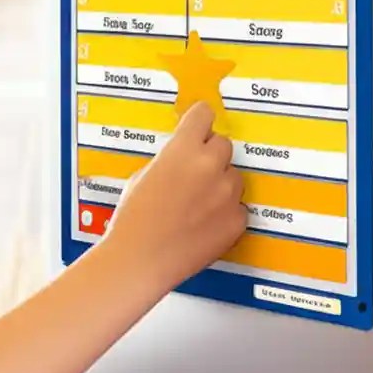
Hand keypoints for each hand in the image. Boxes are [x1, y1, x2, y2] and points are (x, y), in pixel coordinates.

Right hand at [104, 101, 246, 294]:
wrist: (140, 259)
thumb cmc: (134, 221)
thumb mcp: (142, 175)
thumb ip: (169, 160)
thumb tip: (182, 158)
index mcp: (182, 150)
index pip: (203, 114)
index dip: (199, 121)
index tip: (200, 125)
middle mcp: (209, 167)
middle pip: (223, 144)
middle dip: (210, 154)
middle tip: (194, 171)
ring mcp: (226, 194)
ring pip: (234, 176)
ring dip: (220, 183)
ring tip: (197, 202)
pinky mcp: (236, 220)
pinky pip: (237, 206)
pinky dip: (225, 212)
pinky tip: (203, 221)